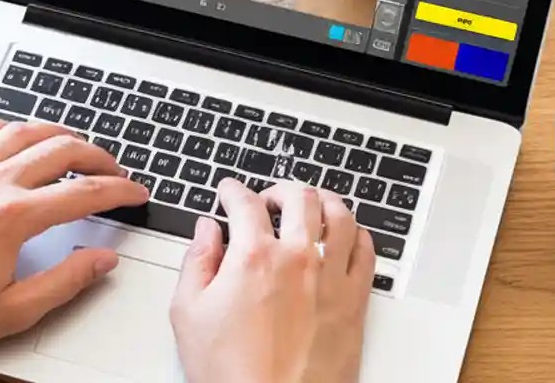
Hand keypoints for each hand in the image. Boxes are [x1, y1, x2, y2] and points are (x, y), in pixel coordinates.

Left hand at [0, 119, 148, 361]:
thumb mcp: (13, 311)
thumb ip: (67, 281)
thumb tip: (101, 261)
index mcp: (12, 218)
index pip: (84, 192)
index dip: (119, 191)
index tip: (134, 193)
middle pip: (60, 149)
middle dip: (97, 155)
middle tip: (113, 169)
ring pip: (20, 131)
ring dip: (56, 133)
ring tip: (74, 144)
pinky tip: (11, 133)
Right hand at [170, 179, 375, 382]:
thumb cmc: (232, 373)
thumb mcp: (188, 314)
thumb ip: (196, 261)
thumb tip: (206, 231)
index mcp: (253, 257)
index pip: (245, 203)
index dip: (232, 190)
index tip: (229, 192)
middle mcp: (297, 258)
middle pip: (299, 197)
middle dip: (281, 189)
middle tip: (269, 198)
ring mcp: (331, 277)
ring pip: (340, 215)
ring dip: (323, 201)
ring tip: (313, 204)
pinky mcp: (354, 301)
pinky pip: (366, 252)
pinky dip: (357, 234)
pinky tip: (347, 235)